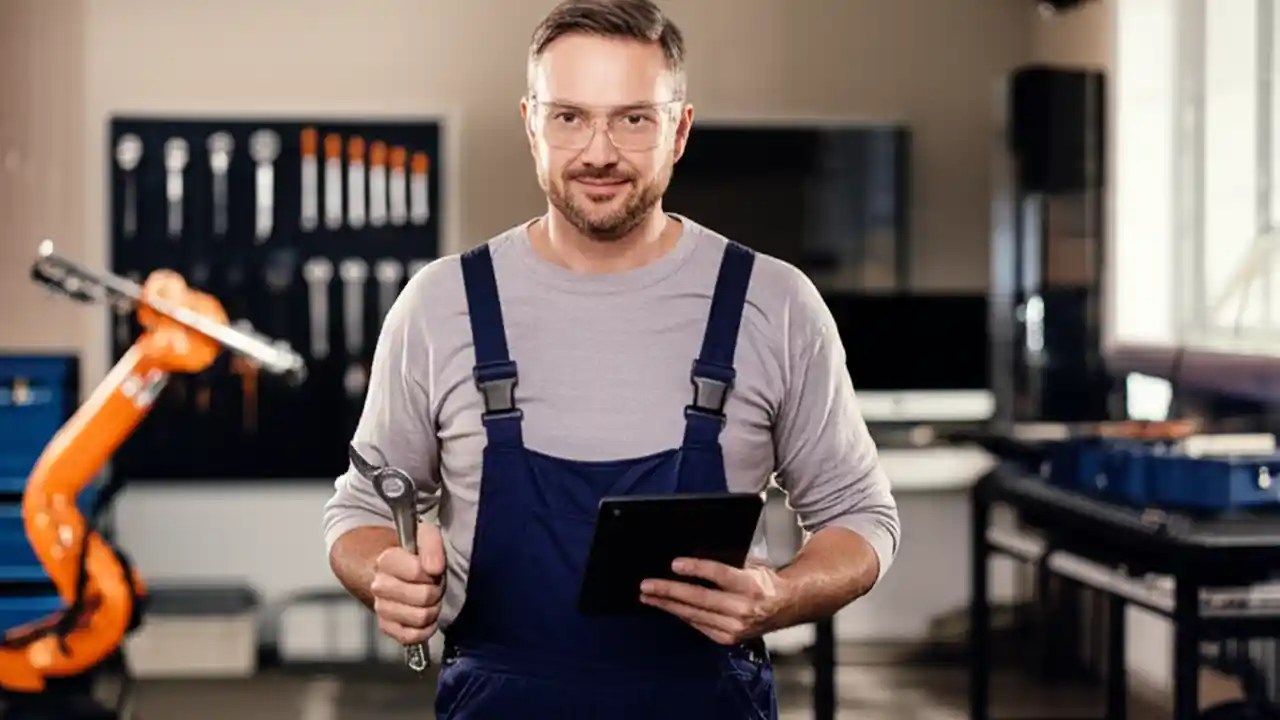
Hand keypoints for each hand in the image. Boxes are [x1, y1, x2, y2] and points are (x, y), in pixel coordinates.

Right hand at [371, 523, 444, 645]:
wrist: (392, 569)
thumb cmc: (412, 553)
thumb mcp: (424, 536)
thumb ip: (432, 545)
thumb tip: (434, 568)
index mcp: (386, 561)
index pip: (417, 572)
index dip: (433, 572)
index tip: (434, 569)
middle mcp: (379, 586)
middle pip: (422, 597)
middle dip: (436, 591)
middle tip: (435, 585)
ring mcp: (381, 608)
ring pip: (419, 618)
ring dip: (433, 610)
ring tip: (430, 599)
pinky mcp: (386, 627)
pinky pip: (411, 637)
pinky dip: (425, 629)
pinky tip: (426, 617)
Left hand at [639, 558, 788, 644]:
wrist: (785, 606)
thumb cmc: (764, 581)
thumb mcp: (749, 565)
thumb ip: (723, 565)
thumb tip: (688, 562)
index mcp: (751, 584)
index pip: (719, 574)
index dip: (696, 568)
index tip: (674, 564)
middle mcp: (743, 608)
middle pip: (700, 598)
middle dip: (669, 591)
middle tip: (647, 585)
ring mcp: (736, 627)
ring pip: (695, 614)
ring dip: (668, 605)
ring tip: (649, 597)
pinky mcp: (729, 638)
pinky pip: (699, 625)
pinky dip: (682, 615)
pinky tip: (668, 607)